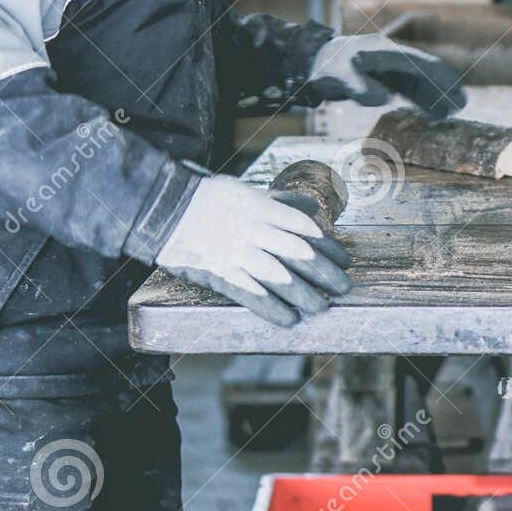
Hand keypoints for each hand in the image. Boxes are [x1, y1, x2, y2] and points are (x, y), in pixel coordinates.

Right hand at [156, 177, 351, 325]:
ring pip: (281, 278)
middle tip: (344, 287)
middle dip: (326, 273)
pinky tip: (289, 319)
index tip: (344, 259)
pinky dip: (273, 309)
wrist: (167, 209)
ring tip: (322, 306)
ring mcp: (238, 254)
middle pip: (300, 255)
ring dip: (306, 296)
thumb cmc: (211, 199)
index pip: (306, 229)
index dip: (329, 247)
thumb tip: (310, 209)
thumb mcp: (249, 191)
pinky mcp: (221, 274)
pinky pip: (252, 295)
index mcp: (263, 209)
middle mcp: (255, 231)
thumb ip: (281, 201)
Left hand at [302, 33, 466, 117]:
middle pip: (423, 74)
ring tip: (452, 114)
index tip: (455, 88)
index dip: (438, 77)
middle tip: (462, 106)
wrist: (311, 61)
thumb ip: (360, 86)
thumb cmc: (325, 65)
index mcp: (386, 53)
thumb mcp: (339, 75)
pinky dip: (420, 101)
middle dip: (443, 89)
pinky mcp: (383, 80)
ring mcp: (388, 70)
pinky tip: (431, 114)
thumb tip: (384, 98)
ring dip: (434, 97)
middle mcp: (392, 60)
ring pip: (417, 84)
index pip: (419, 64)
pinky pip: (407, 91)